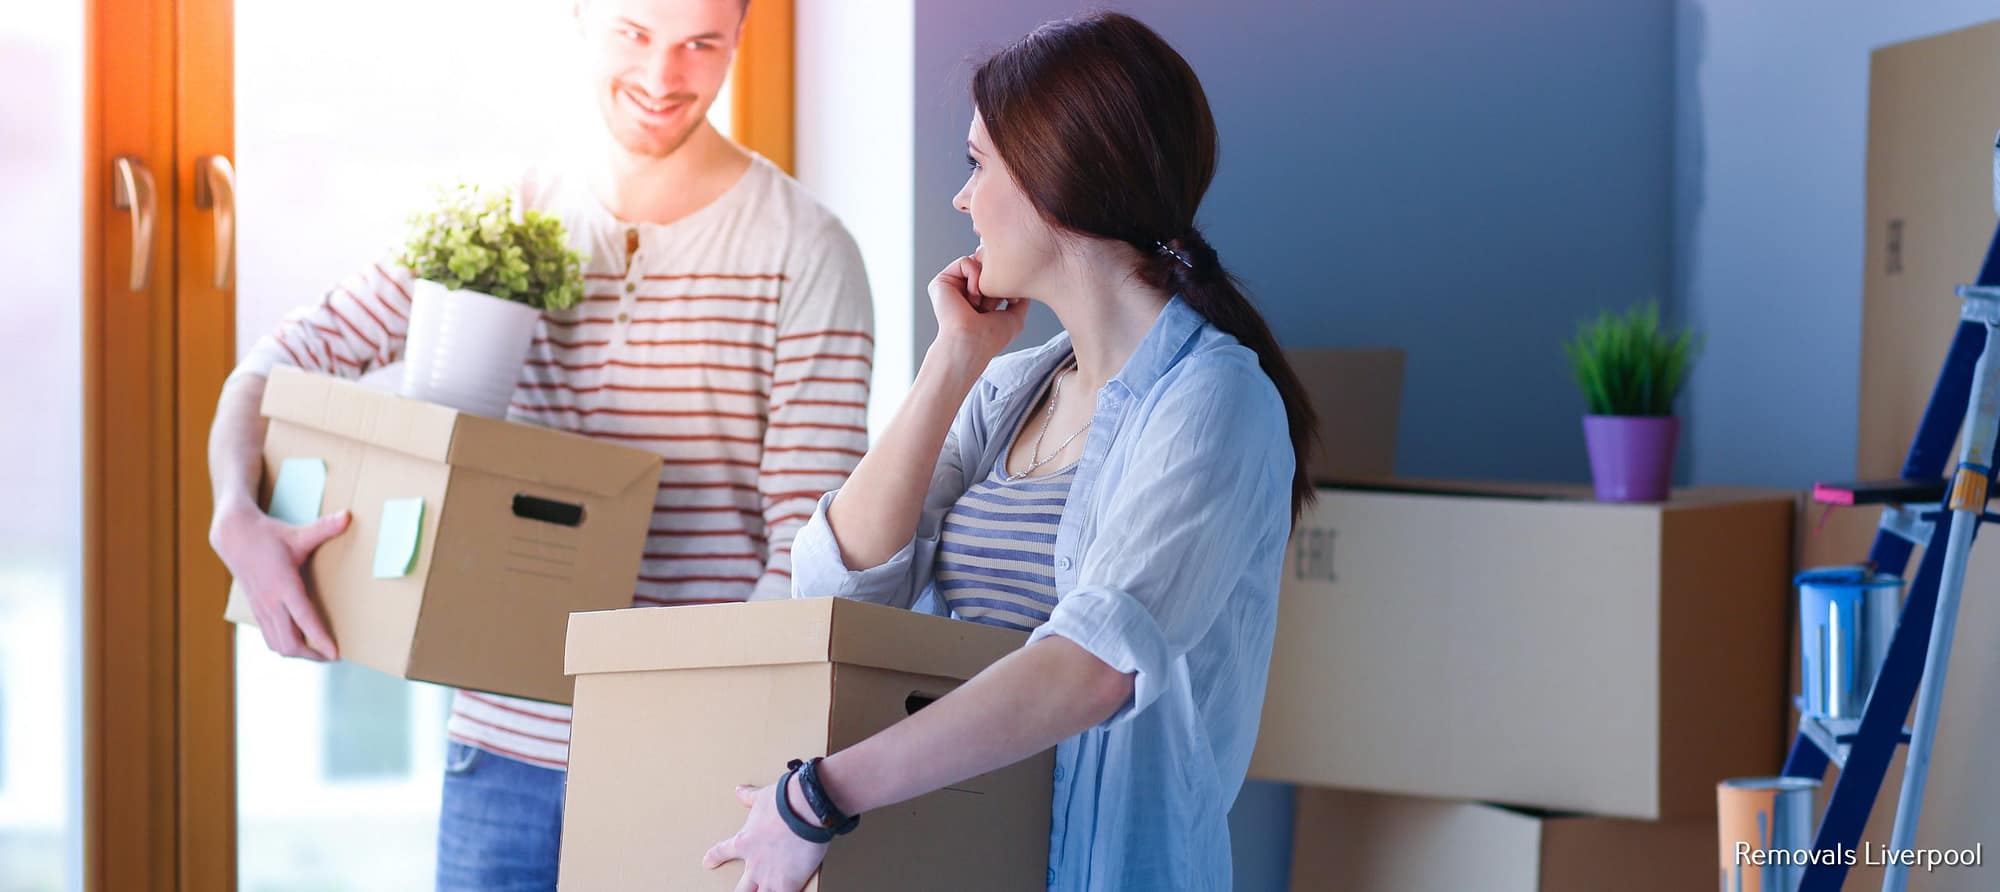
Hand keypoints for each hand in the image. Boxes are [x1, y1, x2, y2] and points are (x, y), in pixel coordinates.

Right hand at [209, 500, 347, 660]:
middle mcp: (271, 602)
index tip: (335, 653)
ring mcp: (261, 608)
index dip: (320, 638)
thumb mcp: (297, 533)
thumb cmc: (268, 535)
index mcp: (284, 585)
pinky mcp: (256, 609)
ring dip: (298, 653)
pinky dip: (284, 645)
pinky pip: (269, 637)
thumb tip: (348, 516)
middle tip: (333, 655)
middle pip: (289, 642)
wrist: (233, 537)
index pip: (304, 619)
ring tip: (319, 653)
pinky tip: (298, 643)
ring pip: (277, 644)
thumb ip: (324, 528)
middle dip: (312, 655)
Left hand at [702, 777, 829, 891]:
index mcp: (744, 842)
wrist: (805, 807)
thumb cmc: (784, 800)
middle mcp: (754, 864)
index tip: (707, 862)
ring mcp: (769, 877)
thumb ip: (749, 797)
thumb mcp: (762, 797)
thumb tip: (739, 791)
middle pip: (740, 890)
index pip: (722, 852)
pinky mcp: (787, 884)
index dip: (714, 858)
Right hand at [927, 251, 1026, 369]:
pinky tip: (972, 296)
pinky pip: (965, 261)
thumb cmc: (991, 337)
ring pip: (977, 262)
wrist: (971, 342)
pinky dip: (974, 276)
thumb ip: (1019, 300)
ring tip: (981, 303)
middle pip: (987, 267)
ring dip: (985, 281)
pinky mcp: (942, 281)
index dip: (1006, 283)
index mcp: (979, 300)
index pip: (996, 276)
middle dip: (995, 281)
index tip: (1010, 300)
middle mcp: (965, 291)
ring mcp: (953, 286)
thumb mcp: (1014, 317)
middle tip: (994, 303)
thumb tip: (1021, 286)